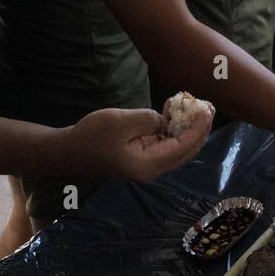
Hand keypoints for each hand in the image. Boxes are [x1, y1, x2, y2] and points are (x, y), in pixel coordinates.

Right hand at [61, 106, 212, 181]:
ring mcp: (146, 165)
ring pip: (176, 147)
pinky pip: (163, 144)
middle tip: (208, 106)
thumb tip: (165, 120)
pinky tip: (172, 112)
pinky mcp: (139, 158)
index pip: (184, 146)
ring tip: (195, 106)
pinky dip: (171, 129)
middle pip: (185, 150)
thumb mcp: (122, 121)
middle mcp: (152, 169)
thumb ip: (149, 119)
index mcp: (149, 165)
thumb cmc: (92, 136)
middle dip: (199, 129)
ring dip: (186, 128)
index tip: (207, 109)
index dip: (199, 127)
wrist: (67, 151)